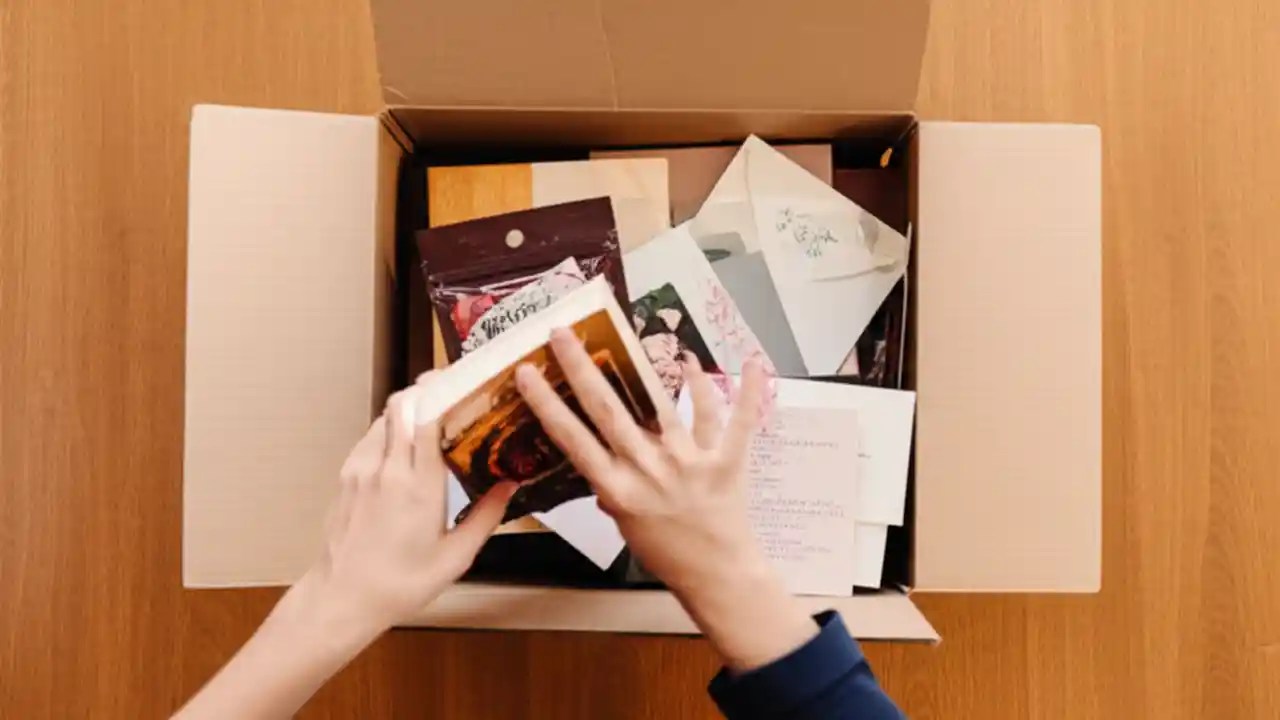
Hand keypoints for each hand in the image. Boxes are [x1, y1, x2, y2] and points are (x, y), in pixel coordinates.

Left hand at [175, 375, 515, 719]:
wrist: (342, 598)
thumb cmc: (399, 584)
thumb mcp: (456, 557)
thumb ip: (486, 515)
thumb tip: (510, 485)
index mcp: (419, 487)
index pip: (430, 419)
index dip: (445, 392)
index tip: (464, 381)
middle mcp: (387, 470)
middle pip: (403, 405)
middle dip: (426, 389)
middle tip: (451, 387)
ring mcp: (362, 470)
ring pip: (385, 417)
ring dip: (409, 408)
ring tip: (433, 412)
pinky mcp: (348, 476)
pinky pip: (372, 436)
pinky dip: (391, 429)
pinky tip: (408, 443)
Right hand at [515, 329, 815, 669]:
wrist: (716, 576)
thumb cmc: (667, 552)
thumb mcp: (626, 526)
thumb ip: (613, 490)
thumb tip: (601, 467)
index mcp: (618, 488)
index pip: (573, 439)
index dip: (547, 404)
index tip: (527, 372)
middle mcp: (649, 470)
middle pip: (609, 410)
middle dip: (581, 369)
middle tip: (562, 334)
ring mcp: (689, 462)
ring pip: (668, 405)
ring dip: (654, 367)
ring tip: (643, 337)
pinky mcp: (726, 461)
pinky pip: (737, 420)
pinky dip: (747, 391)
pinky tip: (751, 362)